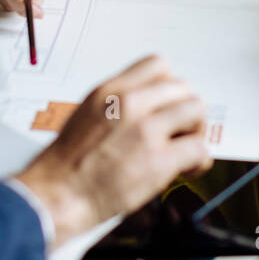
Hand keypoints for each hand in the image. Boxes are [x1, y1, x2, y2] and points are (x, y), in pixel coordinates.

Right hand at [15, 56, 212, 246]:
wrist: (58, 195)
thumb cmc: (67, 163)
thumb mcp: (88, 112)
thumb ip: (120, 103)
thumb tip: (150, 104)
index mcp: (111, 90)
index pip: (158, 64)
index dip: (169, 86)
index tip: (168, 105)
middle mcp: (130, 103)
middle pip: (182, 87)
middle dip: (185, 109)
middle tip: (180, 131)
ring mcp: (146, 130)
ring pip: (196, 110)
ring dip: (196, 130)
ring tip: (185, 148)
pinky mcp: (158, 160)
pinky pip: (199, 148)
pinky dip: (200, 160)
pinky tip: (189, 169)